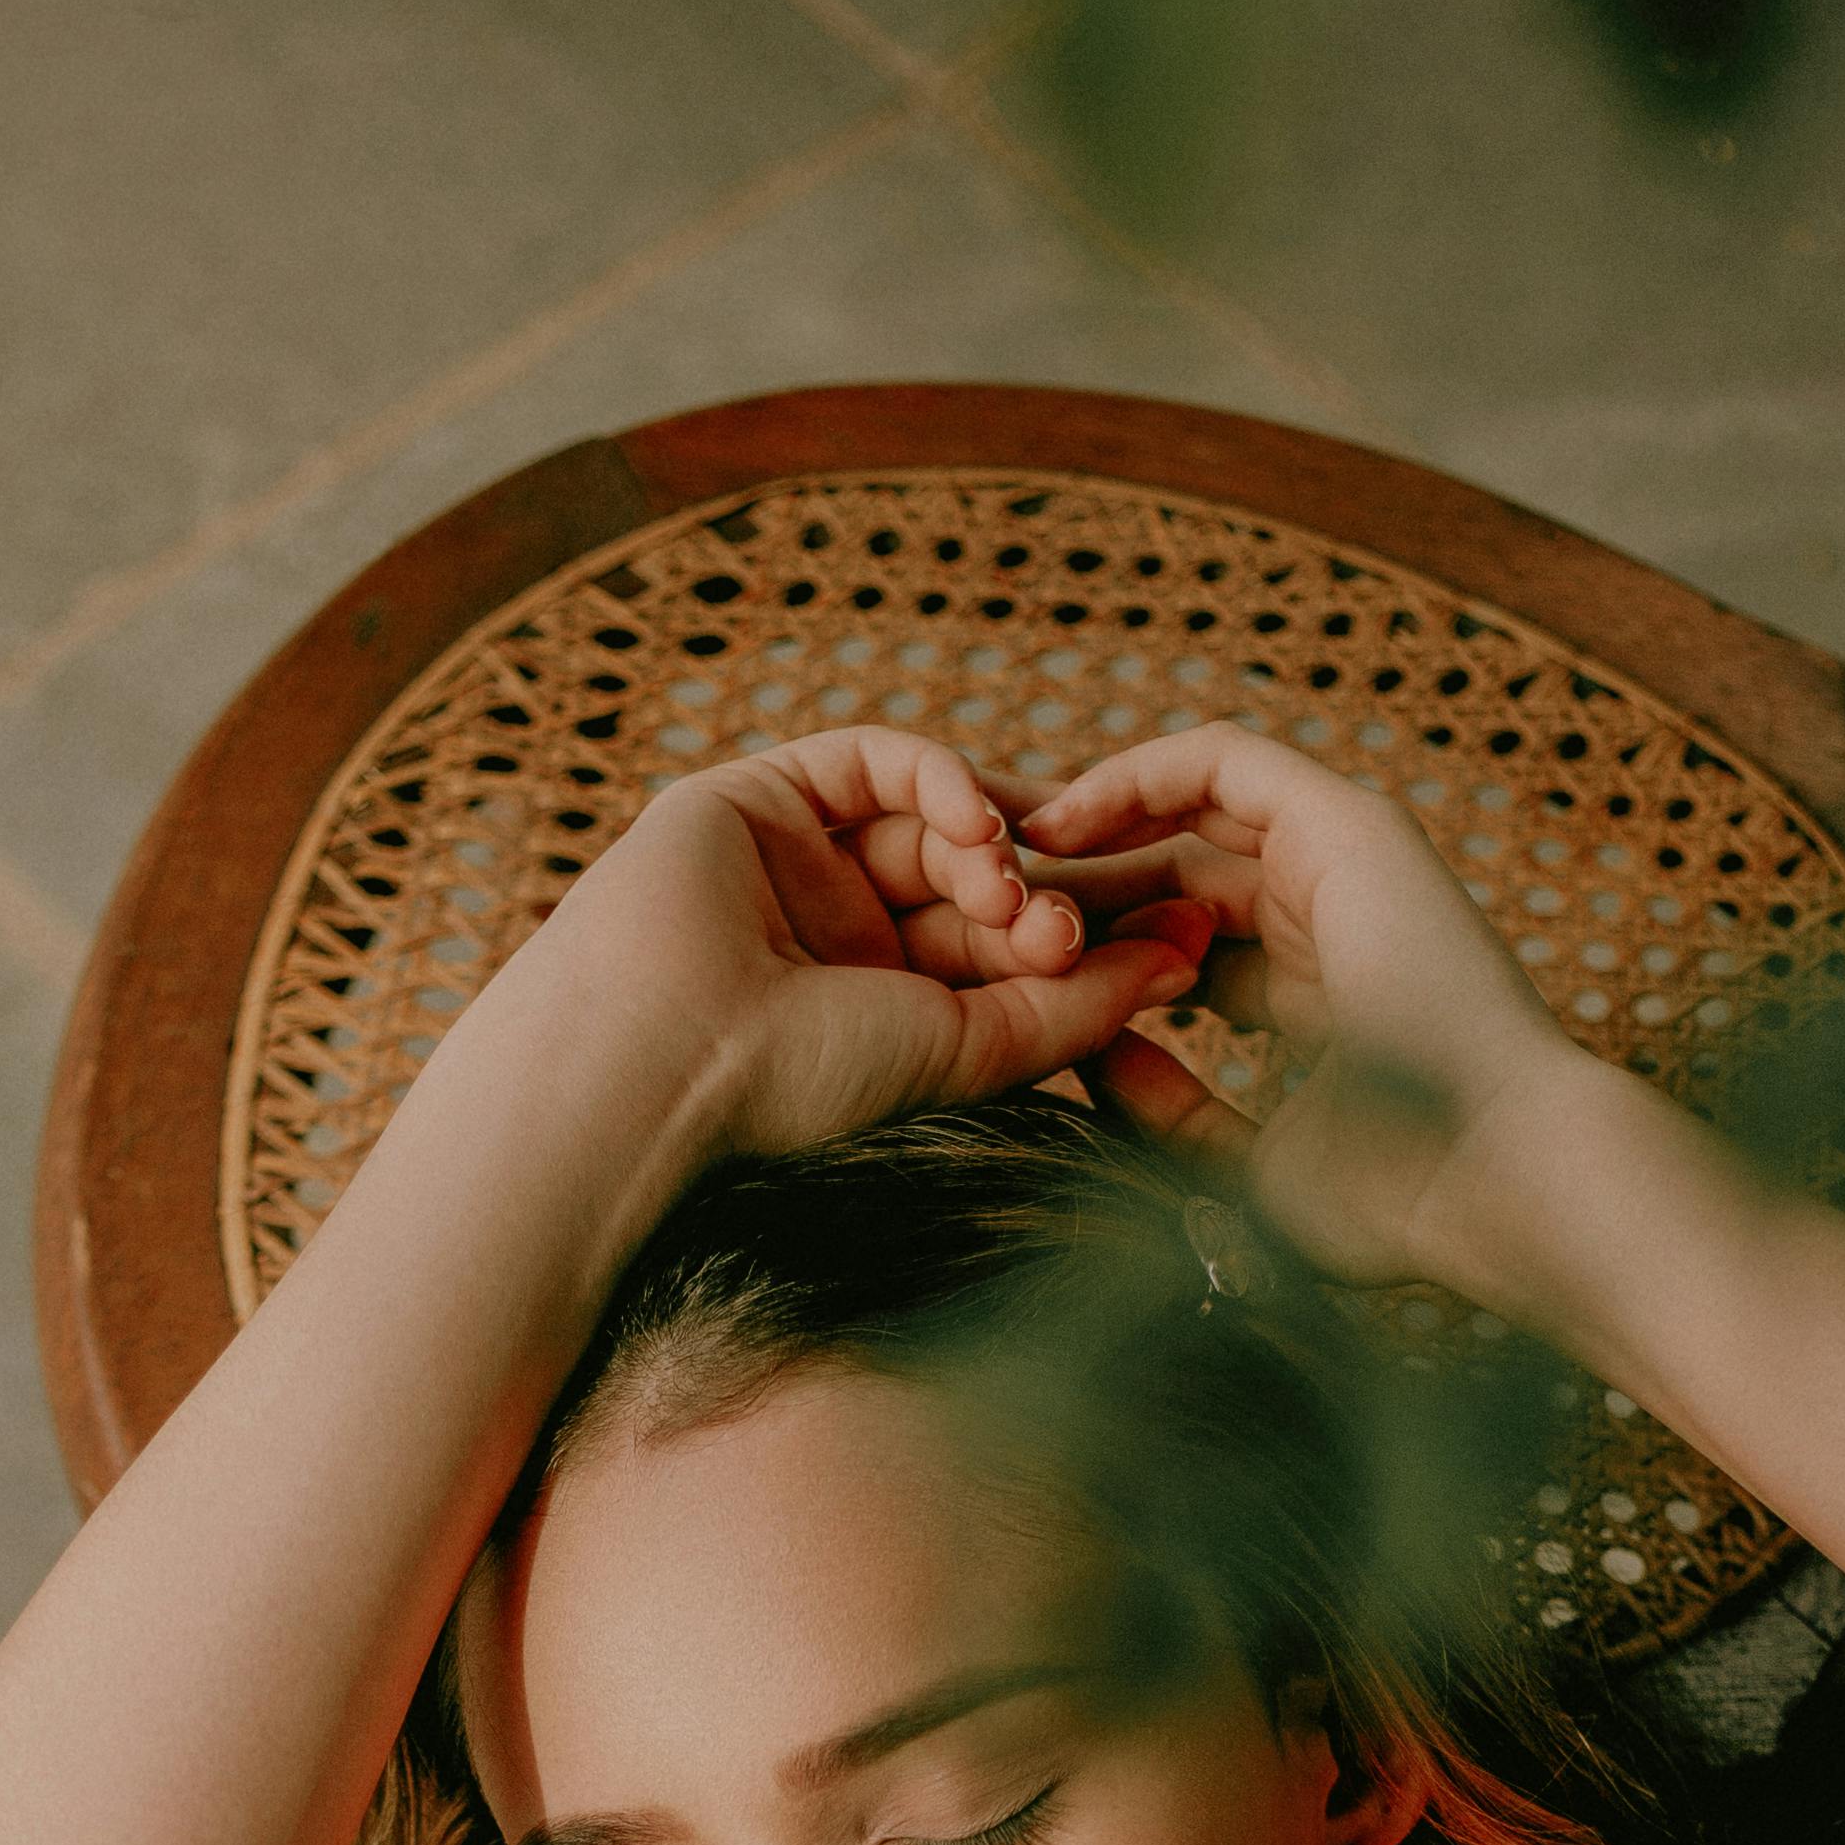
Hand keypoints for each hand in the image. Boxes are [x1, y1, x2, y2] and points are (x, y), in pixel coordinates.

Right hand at [496, 730, 1211, 1161]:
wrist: (662, 1060)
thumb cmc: (799, 1086)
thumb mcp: (966, 1053)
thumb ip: (1074, 1009)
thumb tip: (1182, 965)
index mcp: (881, 1006)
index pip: (1005, 951)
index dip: (1086, 942)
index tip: (1174, 948)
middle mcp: (842, 931)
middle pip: (980, 881)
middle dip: (1044, 894)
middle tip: (1069, 926)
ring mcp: (801, 861)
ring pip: (934, 818)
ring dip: (996, 843)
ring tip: (1010, 890)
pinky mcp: (762, 797)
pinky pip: (874, 758)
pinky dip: (941, 778)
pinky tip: (979, 827)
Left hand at [1009, 725, 1580, 1289]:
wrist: (1497, 1176)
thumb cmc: (1396, 1201)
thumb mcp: (1246, 1164)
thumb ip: (1169, 1110)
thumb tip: (1084, 1056)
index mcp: (1314, 999)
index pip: (1178, 958)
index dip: (1091, 964)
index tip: (1005, 983)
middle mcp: (1328, 917)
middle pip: (1170, 881)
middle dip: (1073, 890)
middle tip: (973, 903)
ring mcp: (1344, 861)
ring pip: (1187, 816)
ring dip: (1089, 829)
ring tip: (994, 854)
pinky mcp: (1349, 821)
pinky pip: (1221, 763)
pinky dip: (1138, 778)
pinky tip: (1060, 820)